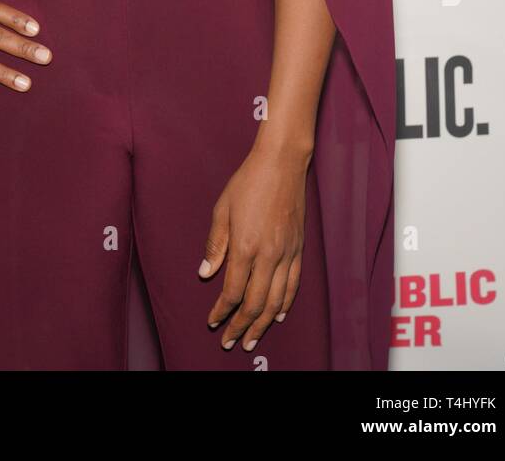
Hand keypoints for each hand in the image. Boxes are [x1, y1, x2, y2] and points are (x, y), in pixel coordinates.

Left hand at [198, 140, 308, 350]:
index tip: (213, 322)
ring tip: (253, 339)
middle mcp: (269, 255)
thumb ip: (215, 244)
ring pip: (276, 300)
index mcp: (246, 246)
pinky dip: (285, 304)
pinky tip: (277, 315)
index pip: (232, 291)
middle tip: (231, 342)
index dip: (222, 311)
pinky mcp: (298, 249)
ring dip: (262, 323)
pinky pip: (293, 285)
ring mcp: (287, 253)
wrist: (282, 164)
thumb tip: (205, 272)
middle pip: (255, 303)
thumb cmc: (248, 182)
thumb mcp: (222, 209)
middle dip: (241, 326)